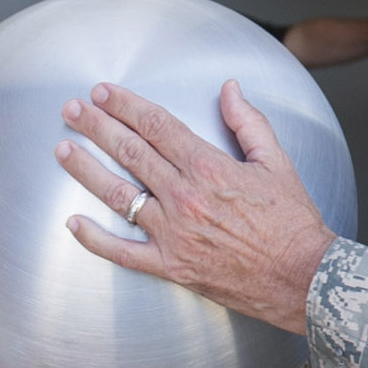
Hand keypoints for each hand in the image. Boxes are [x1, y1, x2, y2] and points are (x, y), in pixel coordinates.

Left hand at [55, 80, 338, 333]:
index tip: (103, 92)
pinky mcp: (171, 267)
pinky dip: (94, 239)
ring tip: (63, 150)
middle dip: (96, 126)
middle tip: (72, 110)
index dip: (125, 105)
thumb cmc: (293, 223)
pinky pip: (123, 252)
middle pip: (130, 152)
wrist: (304, 278)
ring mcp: (174, 234)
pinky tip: (73, 223)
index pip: (156, 125)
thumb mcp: (277, 162)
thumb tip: (229, 89)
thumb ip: (248, 122)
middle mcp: (185, 197)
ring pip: (118, 195)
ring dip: (86, 170)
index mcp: (209, 167)